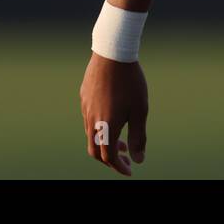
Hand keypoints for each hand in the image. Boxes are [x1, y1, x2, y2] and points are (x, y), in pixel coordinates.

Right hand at [80, 52, 147, 175]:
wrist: (113, 52)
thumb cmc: (130, 81)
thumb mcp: (140, 110)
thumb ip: (138, 137)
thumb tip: (139, 160)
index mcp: (106, 126)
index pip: (108, 157)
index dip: (118, 167)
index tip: (130, 170)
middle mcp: (92, 120)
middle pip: (95, 150)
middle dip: (108, 159)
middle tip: (123, 157)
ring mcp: (85, 108)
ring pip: (90, 134)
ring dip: (105, 141)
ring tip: (121, 138)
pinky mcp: (83, 97)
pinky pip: (88, 118)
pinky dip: (99, 127)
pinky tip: (112, 116)